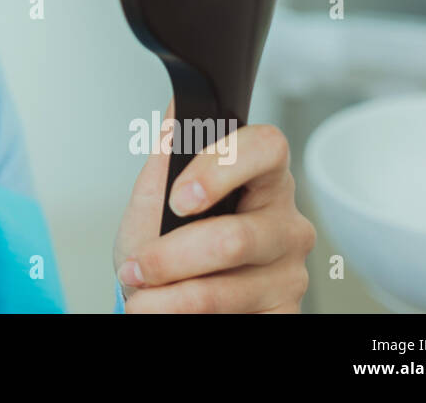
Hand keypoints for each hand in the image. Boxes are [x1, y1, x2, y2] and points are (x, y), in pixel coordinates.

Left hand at [112, 99, 315, 312]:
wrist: (162, 293)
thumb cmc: (163, 238)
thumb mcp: (154, 195)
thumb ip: (168, 153)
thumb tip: (178, 105)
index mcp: (261, 178)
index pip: (267, 147)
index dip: (220, 170)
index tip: (178, 199)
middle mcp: (285, 224)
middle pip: (236, 237)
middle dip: (170, 258)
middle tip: (136, 268)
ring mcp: (290, 273)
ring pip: (225, 290)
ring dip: (168, 299)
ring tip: (141, 298)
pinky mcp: (284, 314)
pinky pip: (234, 319)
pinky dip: (185, 318)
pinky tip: (171, 310)